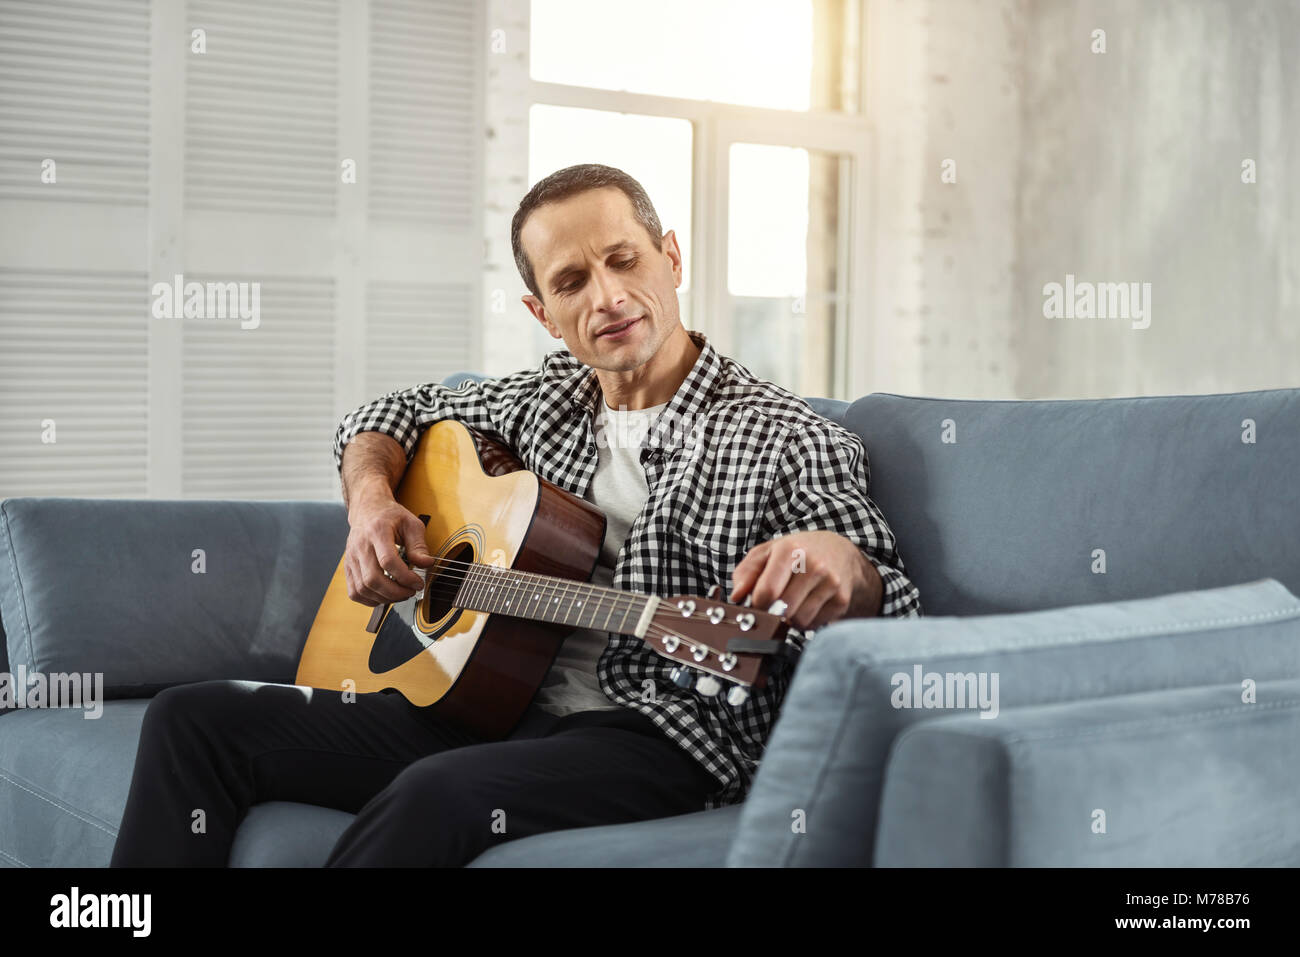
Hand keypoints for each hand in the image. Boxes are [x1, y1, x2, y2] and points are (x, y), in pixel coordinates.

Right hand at [343, 490, 437, 605]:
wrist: (368, 510)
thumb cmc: (390, 517)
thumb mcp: (411, 524)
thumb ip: (419, 545)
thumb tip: (426, 564)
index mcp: (377, 531)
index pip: (388, 561)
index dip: (405, 577)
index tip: (418, 582)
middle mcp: (360, 546)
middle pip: (373, 579)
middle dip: (395, 592)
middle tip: (411, 591)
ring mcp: (351, 558)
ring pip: (363, 588)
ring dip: (385, 598)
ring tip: (401, 593)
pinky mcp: (348, 568)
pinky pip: (355, 592)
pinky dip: (371, 600)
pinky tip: (385, 596)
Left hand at [728, 530, 882, 628]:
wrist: (839, 552)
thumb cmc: (797, 552)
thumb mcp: (767, 552)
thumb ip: (746, 573)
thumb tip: (737, 597)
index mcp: (791, 550)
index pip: (767, 591)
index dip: (757, 603)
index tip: (757, 602)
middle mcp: (814, 565)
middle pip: (783, 610)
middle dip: (774, 612)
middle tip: (775, 603)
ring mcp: (831, 583)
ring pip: (799, 621)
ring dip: (790, 618)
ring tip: (793, 601)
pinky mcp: (841, 600)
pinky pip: (814, 625)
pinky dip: (807, 620)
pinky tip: (808, 605)